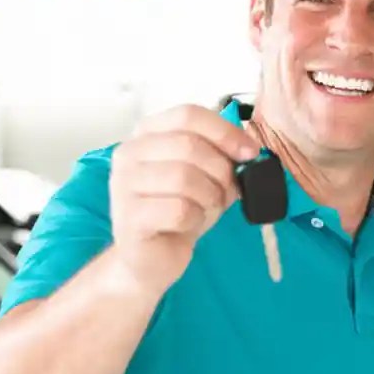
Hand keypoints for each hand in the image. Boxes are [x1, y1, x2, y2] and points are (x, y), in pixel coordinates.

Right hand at [108, 104, 259, 295]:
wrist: (152, 258)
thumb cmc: (177, 212)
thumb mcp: (206, 176)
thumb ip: (222, 156)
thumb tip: (248, 150)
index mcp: (147, 133)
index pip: (188, 114)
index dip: (225, 131)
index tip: (249, 152)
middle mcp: (129, 153)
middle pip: (189, 145)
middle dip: (220, 170)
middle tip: (225, 191)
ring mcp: (123, 185)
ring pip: (184, 177)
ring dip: (209, 196)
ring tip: (205, 208)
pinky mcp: (129, 218)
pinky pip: (179, 210)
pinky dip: (196, 219)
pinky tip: (187, 224)